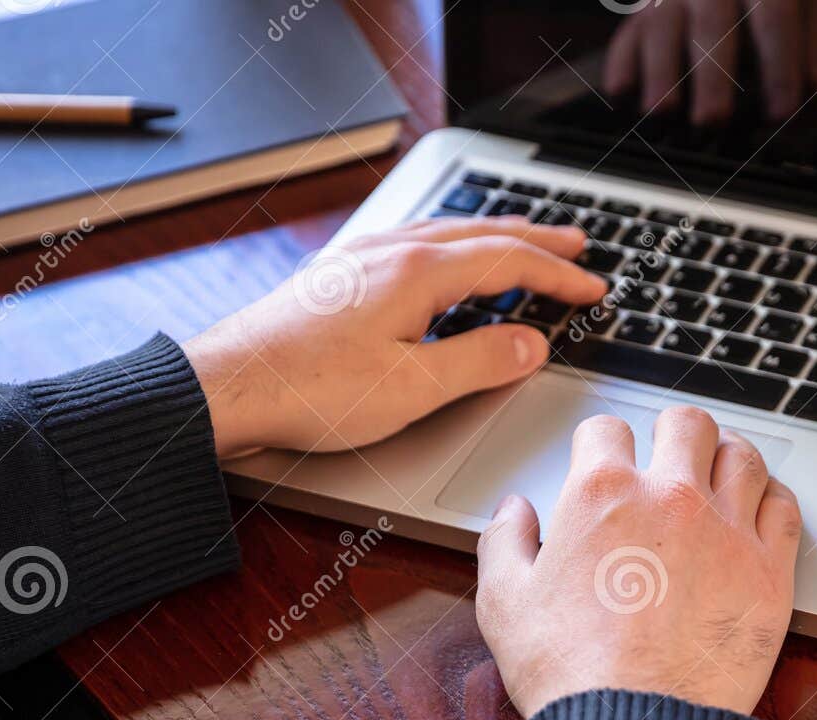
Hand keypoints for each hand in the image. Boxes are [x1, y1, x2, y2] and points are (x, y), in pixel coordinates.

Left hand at [182, 217, 607, 458]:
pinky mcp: (338, 275)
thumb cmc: (309, 391)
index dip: (559, 274)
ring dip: (493, 235)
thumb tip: (532, 344)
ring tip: (523, 240)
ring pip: (445, 232)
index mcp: (417, 273)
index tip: (593, 287)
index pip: (509, 261)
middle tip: (577, 240)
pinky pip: (413, 241)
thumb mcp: (412, 388)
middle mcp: (390, 252)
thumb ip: (480, 362)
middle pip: (481, 233)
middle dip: (535, 237)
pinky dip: (451, 243)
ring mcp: (360, 258)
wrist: (223, 388)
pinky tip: (444, 256)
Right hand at [475, 407, 801, 716]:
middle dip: (674, 431)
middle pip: (687, 425)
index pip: (607, 430)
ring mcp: (728, 530)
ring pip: (743, 457)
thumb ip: (505, 542)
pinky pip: (785, 507)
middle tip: (671, 449)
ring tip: (720, 471)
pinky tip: (760, 510)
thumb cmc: (571, 674)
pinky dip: (772, 499)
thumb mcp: (504, 603)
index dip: (603, 443)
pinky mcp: (769, 570)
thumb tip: (514, 512)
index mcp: (602, 494)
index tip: (606, 458)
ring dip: (728, 457)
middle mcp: (672, 498)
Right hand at [602, 0, 816, 121]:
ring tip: (662, 113)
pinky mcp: (643, 14)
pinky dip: (622, 64)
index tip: (783, 114)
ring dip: (660, 73)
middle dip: (711, 76)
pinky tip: (621, 91)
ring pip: (661, 28)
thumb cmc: (777, 1)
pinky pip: (626, 36)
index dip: (780, 66)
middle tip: (712, 120)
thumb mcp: (814, 9)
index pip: (775, 18)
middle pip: (711, 24)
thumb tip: (815, 92)